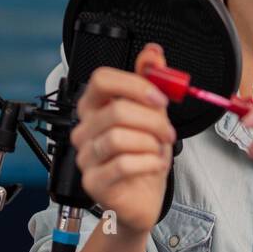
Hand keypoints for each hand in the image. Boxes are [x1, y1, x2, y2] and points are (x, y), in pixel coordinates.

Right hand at [69, 42, 175, 234]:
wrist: (141, 199)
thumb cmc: (143, 156)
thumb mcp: (152, 115)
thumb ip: (151, 82)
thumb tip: (153, 52)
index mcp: (95, 108)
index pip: (102, 80)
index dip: (134, 84)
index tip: (159, 97)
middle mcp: (85, 130)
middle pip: (116, 110)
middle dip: (152, 120)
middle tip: (168, 132)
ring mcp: (86, 157)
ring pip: (119, 138)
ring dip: (150, 144)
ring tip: (158, 151)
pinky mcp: (93, 182)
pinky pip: (123, 165)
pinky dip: (148, 163)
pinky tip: (154, 164)